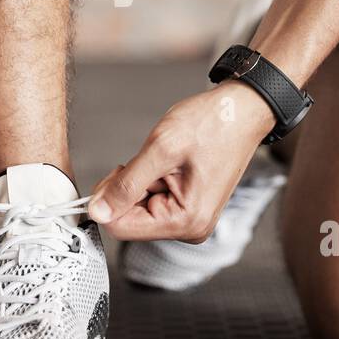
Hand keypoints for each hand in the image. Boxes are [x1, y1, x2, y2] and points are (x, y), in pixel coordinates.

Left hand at [88, 84, 272, 241]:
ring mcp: (190, 219)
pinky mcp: (188, 207)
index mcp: (186, 221)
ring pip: (138, 208)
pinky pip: (152, 200)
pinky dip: (150, 179)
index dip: (108, 199)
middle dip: (127, 187)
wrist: (241, 110)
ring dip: (140, 180)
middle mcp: (190, 228)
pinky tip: (168, 163)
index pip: (121, 227)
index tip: (119, 170)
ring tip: (164, 158)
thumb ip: (125, 185)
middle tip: (146, 160)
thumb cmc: (212, 124)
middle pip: (129, 219)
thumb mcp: (160, 149)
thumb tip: (97, 212)